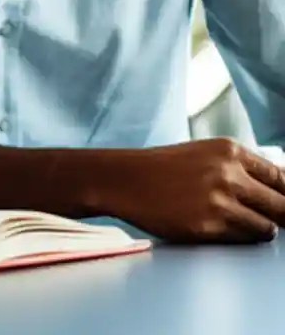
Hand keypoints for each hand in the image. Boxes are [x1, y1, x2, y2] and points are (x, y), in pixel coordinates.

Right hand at [107, 138, 284, 242]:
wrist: (122, 180)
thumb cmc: (162, 169)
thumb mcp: (205, 155)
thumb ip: (242, 169)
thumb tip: (280, 191)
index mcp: (230, 151)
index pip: (283, 178)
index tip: (283, 206)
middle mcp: (228, 174)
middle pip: (283, 206)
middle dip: (282, 217)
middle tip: (274, 221)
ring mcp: (218, 201)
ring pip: (267, 228)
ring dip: (259, 231)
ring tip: (238, 224)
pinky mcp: (206, 226)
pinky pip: (241, 240)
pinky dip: (237, 239)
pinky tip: (219, 229)